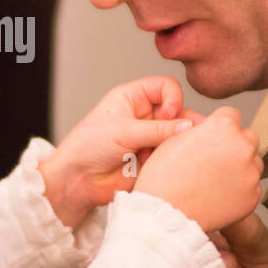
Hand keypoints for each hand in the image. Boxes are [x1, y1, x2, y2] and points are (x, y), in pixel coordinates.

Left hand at [37, 76, 198, 228]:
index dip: (173, 98)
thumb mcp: (124, 131)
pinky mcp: (153, 157)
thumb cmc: (89, 147)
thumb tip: (189, 126)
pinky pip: (173, 154)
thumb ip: (159, 129)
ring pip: (178, 135)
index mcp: (133, 97)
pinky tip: (163, 165)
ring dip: (177, 143)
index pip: (166, 87)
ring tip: (168, 153)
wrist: (78, 180)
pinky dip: (172, 159)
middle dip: (181, 124)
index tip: (169, 114)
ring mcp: (150, 136)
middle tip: (185, 137)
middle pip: (177, 111)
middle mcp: (144, 115)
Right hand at [134, 106, 261, 231]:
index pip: (231, 115)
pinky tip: (219, 194)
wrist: (165, 214)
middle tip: (214, 159)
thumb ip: (198, 129)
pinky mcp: (253, 196)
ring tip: (215, 179)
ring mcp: (250, 173)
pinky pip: (251, 187)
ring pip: (253, 163)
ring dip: (240, 167)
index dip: (218, 126)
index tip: (211, 137)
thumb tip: (206, 128)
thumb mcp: (174, 139)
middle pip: (248, 137)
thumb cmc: (164, 178)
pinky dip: (239, 189)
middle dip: (234, 145)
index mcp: (223, 127)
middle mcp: (242, 146)